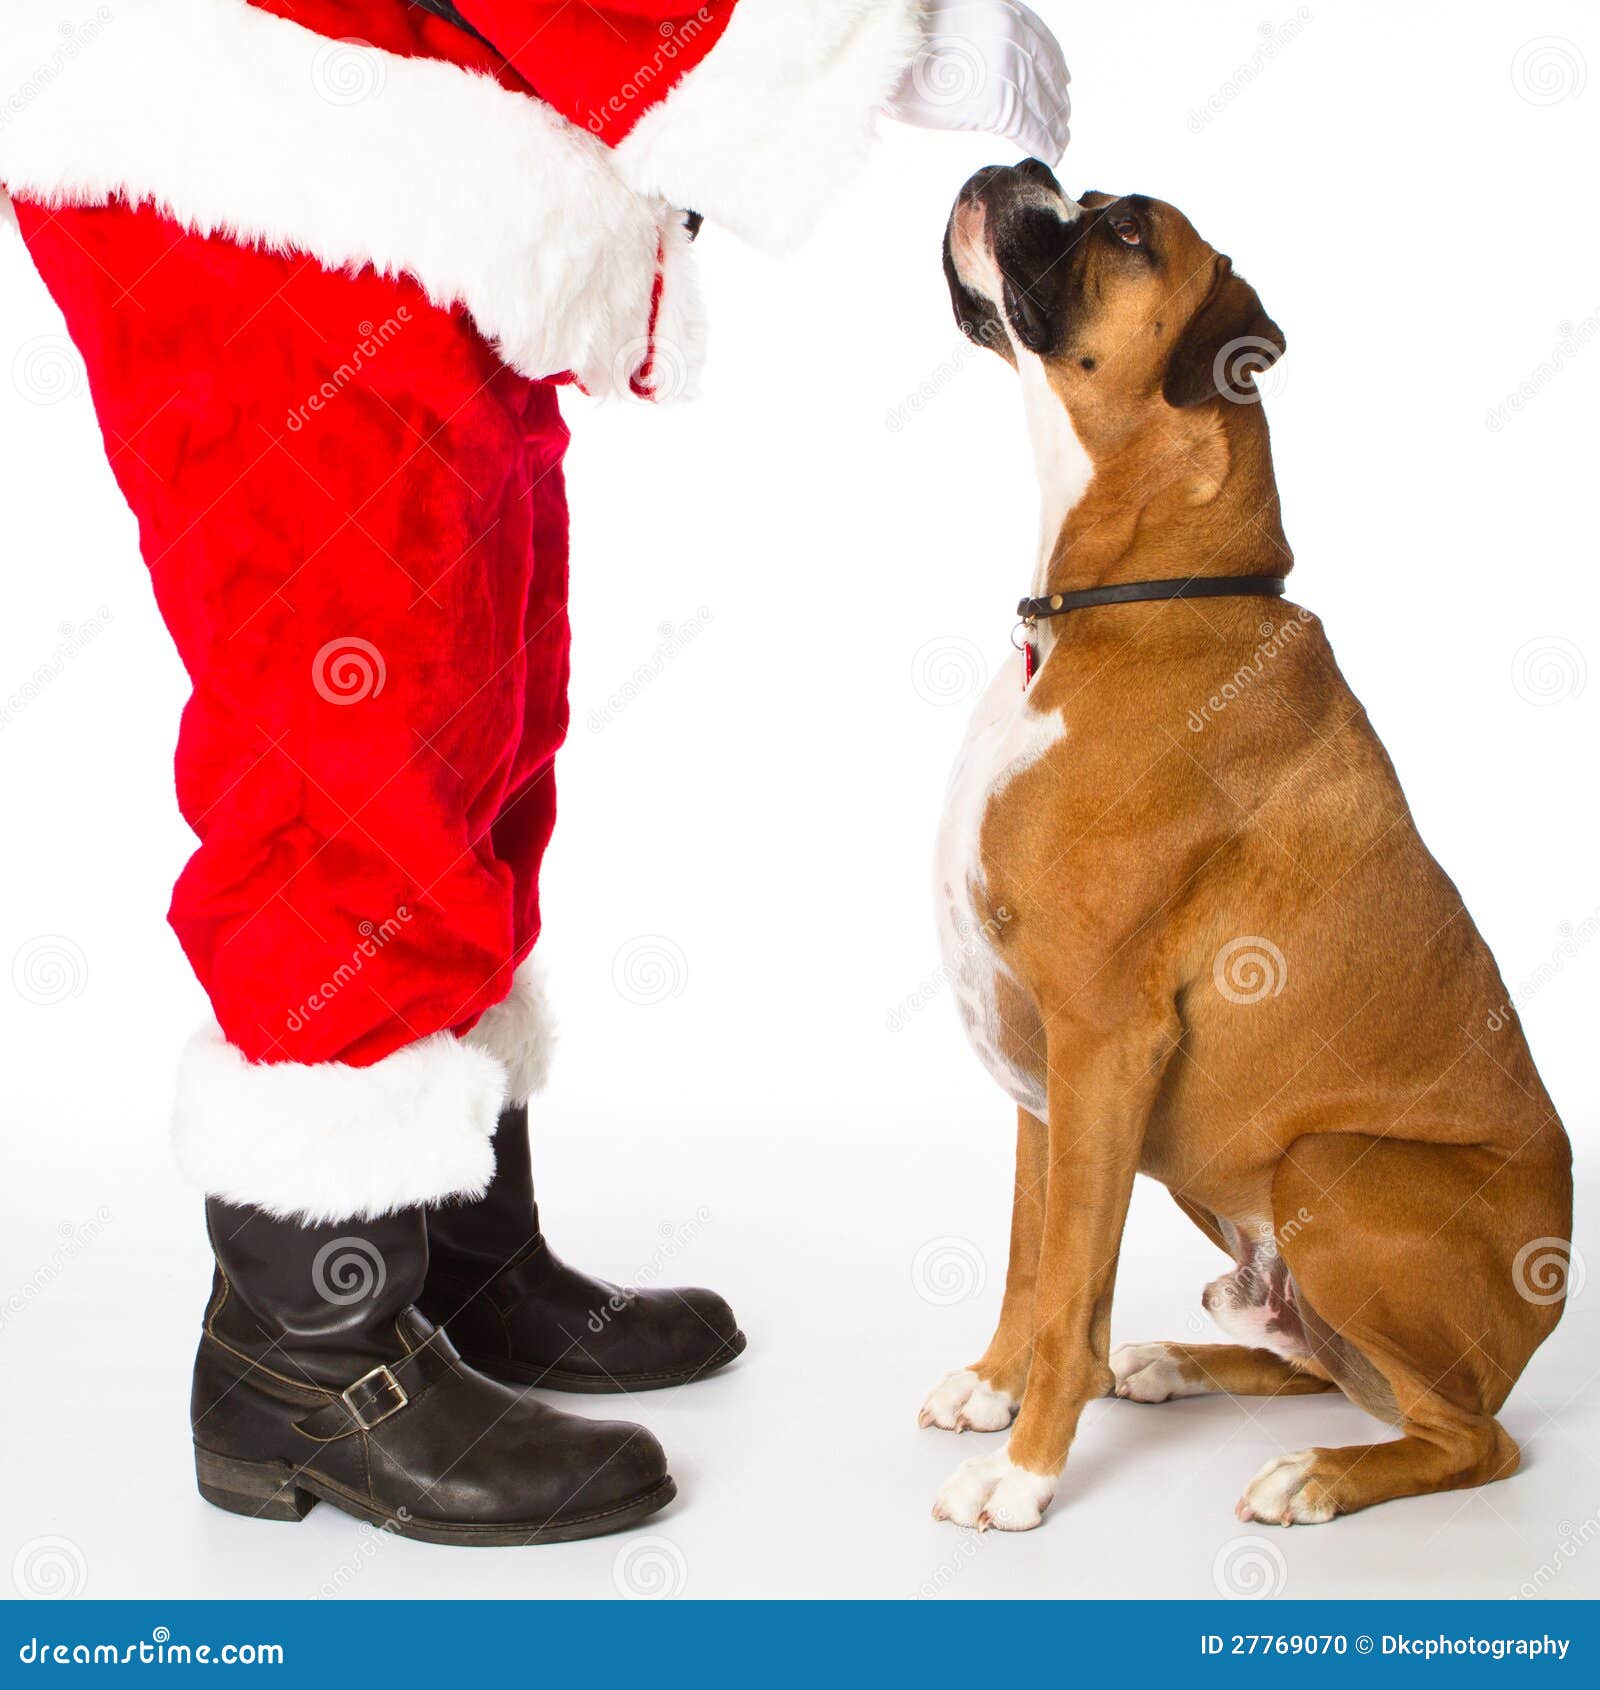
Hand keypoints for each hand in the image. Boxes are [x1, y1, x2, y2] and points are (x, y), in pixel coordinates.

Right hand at [885, 0, 1070, 164]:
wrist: (886, 49)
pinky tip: (1053, 154)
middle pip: (1047, 74)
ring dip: (1056, 126)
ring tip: (1061, 142)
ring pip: (1044, 104)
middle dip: (1058, 100)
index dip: (1055, 67)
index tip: (1062, 83)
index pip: (1041, 43)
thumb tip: (965, 59)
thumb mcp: (946, 19)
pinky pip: (1032, 129)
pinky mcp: (999, 103)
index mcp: (1002, 11)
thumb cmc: (899, 40)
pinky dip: (1046, 143)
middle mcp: (1012, 37)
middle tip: (1064, 119)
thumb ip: (970, 35)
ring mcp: (1008, 69)